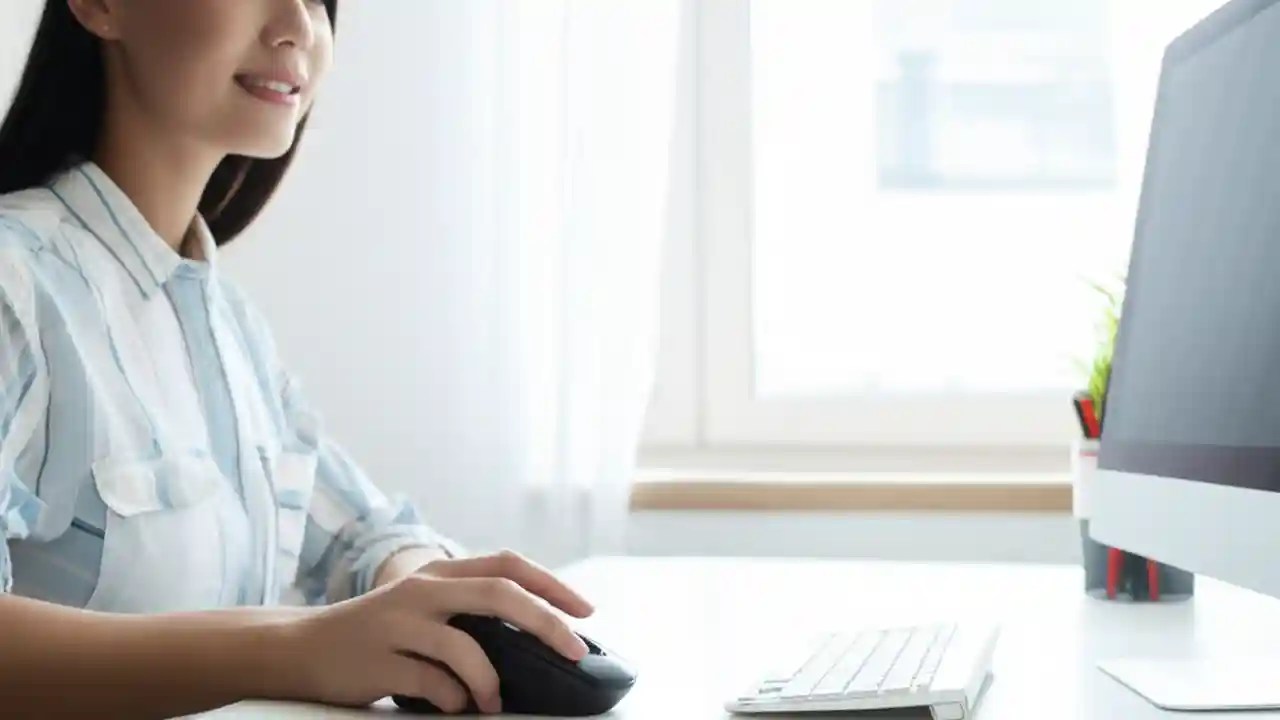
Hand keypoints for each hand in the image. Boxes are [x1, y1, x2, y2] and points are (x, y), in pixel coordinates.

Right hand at [279, 550, 594, 712]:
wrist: (300, 649)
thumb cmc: (376, 633)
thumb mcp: (422, 606)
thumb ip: (467, 609)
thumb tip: (537, 634)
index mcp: (439, 573)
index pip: (507, 564)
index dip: (550, 584)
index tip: (586, 610)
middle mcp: (422, 590)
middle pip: (499, 594)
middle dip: (546, 622)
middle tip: (574, 651)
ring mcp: (398, 623)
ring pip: (467, 647)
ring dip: (491, 682)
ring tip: (493, 704)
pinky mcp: (378, 660)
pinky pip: (433, 684)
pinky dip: (452, 699)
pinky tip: (451, 705)